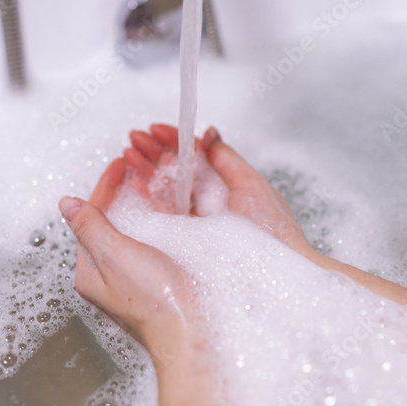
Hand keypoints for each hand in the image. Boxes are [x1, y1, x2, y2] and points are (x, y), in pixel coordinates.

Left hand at [59, 156, 195, 358]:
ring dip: (142, 205)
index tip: (120, 164)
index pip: (91, 217)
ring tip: (154, 184)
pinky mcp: (160, 282)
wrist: (194, 334)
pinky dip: (160, 222)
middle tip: (136, 168)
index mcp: (91, 272)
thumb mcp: (115, 254)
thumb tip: (67, 204)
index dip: (105, 186)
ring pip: (133, 231)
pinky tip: (173, 213)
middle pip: (110, 222)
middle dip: (123, 193)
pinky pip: (154, 243)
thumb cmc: (155, 303)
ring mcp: (135, 281)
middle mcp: (110, 277)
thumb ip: (90, 225)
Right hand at [136, 124, 318, 259]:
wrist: (277, 275)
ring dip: (144, 169)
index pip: (194, 161)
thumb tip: (209, 133)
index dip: (175, 142)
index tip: (157, 130)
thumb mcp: (252, 186)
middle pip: (174, 174)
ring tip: (129, 153)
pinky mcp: (183, 244)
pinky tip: (133, 181)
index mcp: (224, 192)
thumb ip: (227, 158)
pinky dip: (144, 196)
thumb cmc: (276, 236)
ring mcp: (194, 226)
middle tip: (136, 138)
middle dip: (153, 152)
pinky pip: (159, 216)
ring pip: (162, 192)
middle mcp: (207, 208)